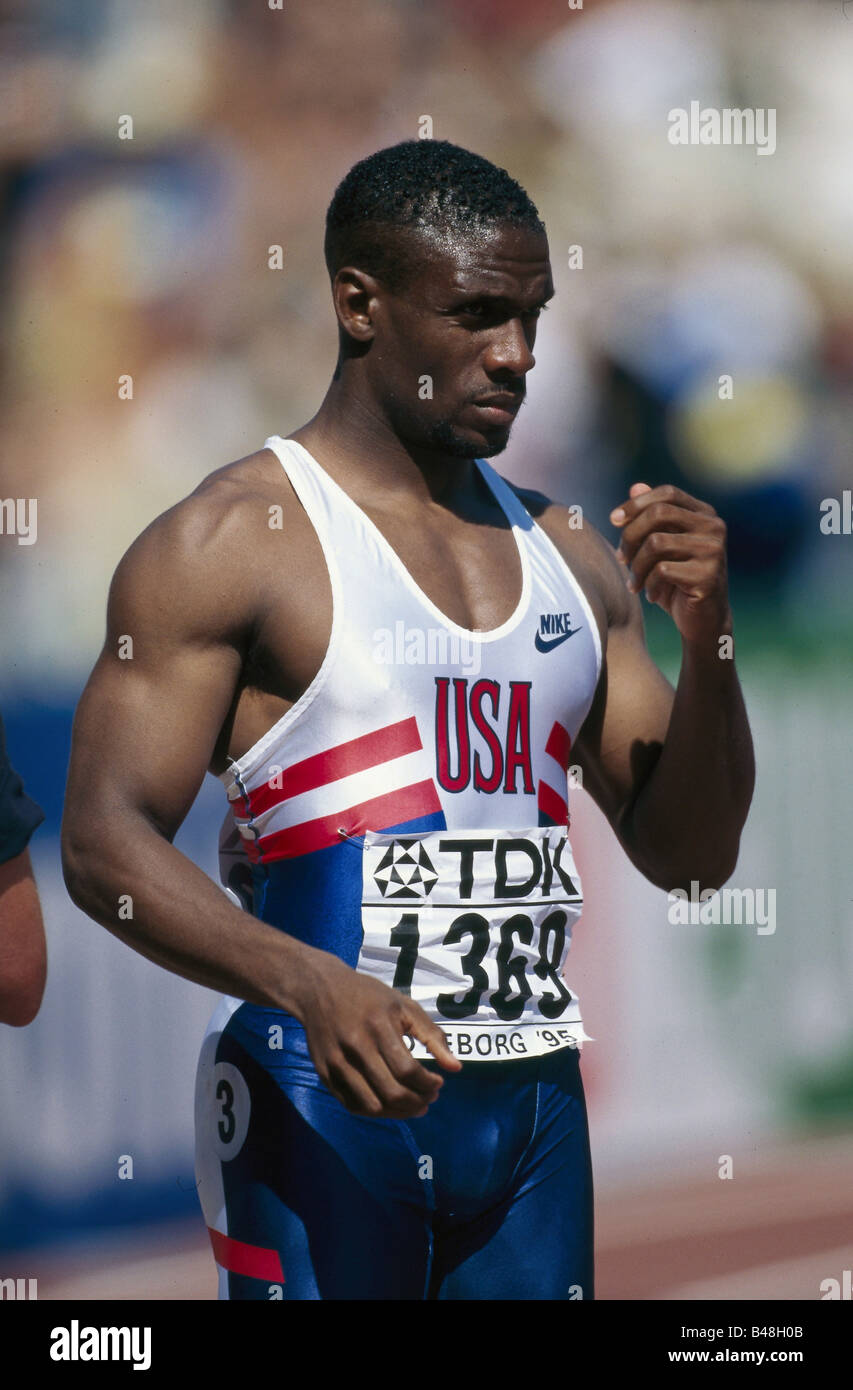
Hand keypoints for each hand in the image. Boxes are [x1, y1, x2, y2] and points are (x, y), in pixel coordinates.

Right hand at [291, 951, 461, 1117]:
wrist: (318, 989)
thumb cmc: (368, 995)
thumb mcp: (403, 1005)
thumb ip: (431, 1035)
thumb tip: (456, 1068)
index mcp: (379, 1026)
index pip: (408, 1070)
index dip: (428, 1084)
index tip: (438, 1083)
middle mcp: (356, 1047)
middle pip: (391, 1092)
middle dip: (418, 1102)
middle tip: (429, 1098)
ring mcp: (337, 1063)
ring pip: (372, 1106)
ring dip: (399, 1112)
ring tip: (414, 1105)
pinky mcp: (324, 1074)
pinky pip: (352, 1105)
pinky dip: (376, 1111)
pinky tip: (390, 1104)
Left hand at [609, 482, 730, 645]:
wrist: (703, 622)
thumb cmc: (677, 581)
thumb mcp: (661, 548)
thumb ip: (651, 518)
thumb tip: (635, 486)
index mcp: (704, 515)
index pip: (667, 494)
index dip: (637, 503)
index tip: (614, 520)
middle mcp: (714, 527)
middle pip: (658, 513)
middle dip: (631, 536)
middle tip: (621, 559)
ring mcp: (713, 551)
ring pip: (656, 543)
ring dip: (637, 566)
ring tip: (635, 583)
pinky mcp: (708, 576)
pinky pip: (662, 570)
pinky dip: (649, 585)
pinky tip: (652, 596)